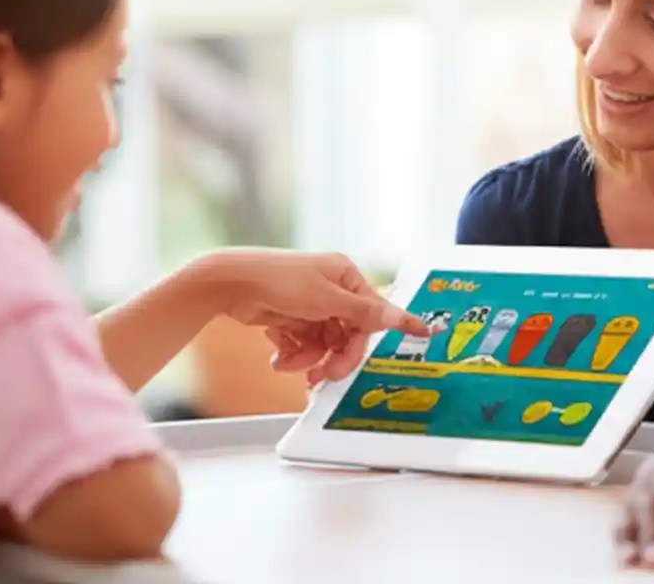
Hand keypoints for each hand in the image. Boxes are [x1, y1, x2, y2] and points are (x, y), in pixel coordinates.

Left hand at [211, 250, 428, 384]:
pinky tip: (278, 356)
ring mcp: (309, 305)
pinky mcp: (290, 319)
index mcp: (345, 276)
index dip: (392, 326)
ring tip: (291, 364)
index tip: (424, 333)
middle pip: (347, 334)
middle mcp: (330, 290)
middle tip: (325, 376)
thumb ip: (364, 313)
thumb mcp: (326, 299)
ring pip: (323, 344)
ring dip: (308, 358)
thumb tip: (400, 317)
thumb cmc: (278, 279)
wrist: (230, 283)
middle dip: (335, 356)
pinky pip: (303, 345)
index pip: (373, 311)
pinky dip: (292, 353)